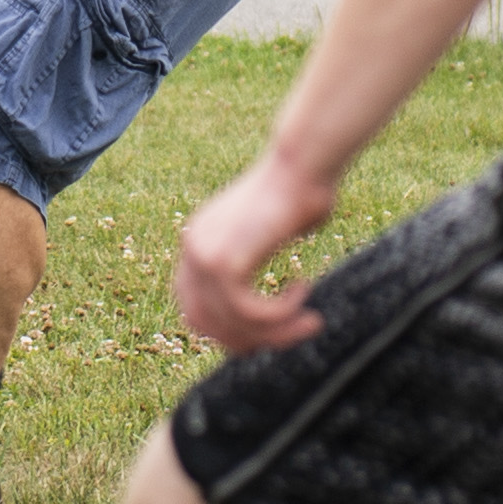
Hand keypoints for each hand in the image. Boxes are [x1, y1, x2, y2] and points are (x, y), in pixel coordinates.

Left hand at [174, 153, 335, 354]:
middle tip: (291, 333)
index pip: (194, 305)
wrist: (303, 164)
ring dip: (276, 332)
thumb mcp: (267, 235)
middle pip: (203, 322)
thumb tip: (270, 308)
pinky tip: (303, 291)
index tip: (268, 331)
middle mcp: (193, 247)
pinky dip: (280, 315)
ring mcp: (204, 255)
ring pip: (232, 324)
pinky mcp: (225, 262)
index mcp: (198, 239)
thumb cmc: (300, 192)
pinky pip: (249, 314)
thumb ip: (256, 267)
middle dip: (248, 339)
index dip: (228, 328)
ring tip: (309, 321)